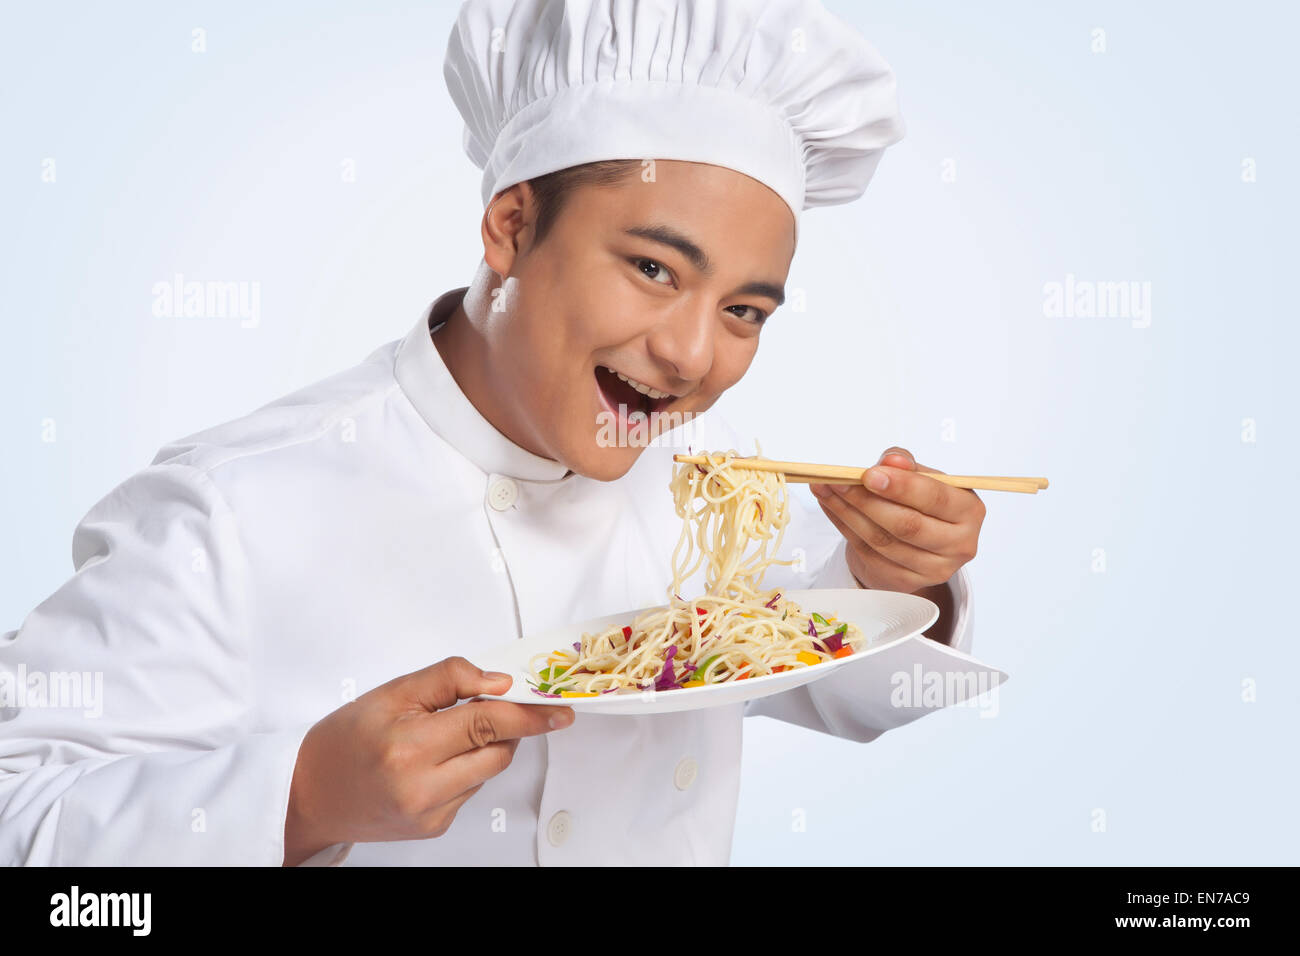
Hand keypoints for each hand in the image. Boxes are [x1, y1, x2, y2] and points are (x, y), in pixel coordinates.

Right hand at [283, 656, 572, 865]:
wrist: (310, 794)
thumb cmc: (345, 739)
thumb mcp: (391, 692)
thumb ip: (449, 679)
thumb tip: (498, 682)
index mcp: (410, 747)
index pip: (487, 723)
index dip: (528, 713)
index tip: (558, 709)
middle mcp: (422, 787)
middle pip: (498, 750)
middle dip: (505, 725)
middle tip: (490, 707)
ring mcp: (431, 814)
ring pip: (488, 769)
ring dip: (483, 746)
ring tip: (443, 736)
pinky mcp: (435, 828)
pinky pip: (471, 789)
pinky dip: (465, 769)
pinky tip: (433, 762)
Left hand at [809, 446, 984, 593]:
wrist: (918, 541)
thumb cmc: (923, 500)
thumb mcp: (922, 476)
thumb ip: (905, 463)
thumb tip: (891, 461)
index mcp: (969, 511)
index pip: (935, 498)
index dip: (901, 486)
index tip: (868, 474)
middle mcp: (959, 544)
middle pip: (907, 525)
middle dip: (867, 501)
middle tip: (837, 481)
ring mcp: (934, 569)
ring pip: (883, 541)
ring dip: (848, 513)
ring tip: (825, 489)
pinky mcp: (907, 582)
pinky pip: (869, 554)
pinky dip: (845, 527)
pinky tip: (831, 507)